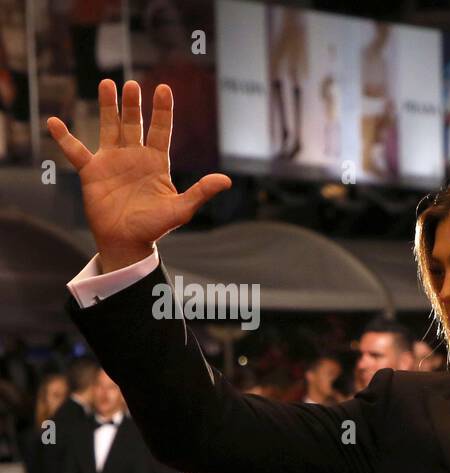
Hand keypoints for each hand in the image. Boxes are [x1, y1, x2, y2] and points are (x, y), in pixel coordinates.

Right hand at [46, 80, 230, 271]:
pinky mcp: (91, 172)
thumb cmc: (155, 227)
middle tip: (131, 84)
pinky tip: (54, 122)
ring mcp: (112, 161)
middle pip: (134, 123)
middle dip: (133, 104)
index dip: (162, 110)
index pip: (161, 129)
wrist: (128, 242)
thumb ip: (201, 191)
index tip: (164, 88)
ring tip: (107, 84)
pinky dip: (64, 138)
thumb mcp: (182, 209)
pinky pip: (75, 151)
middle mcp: (134, 157)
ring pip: (109, 127)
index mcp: (156, 162)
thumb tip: (226, 180)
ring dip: (107, 107)